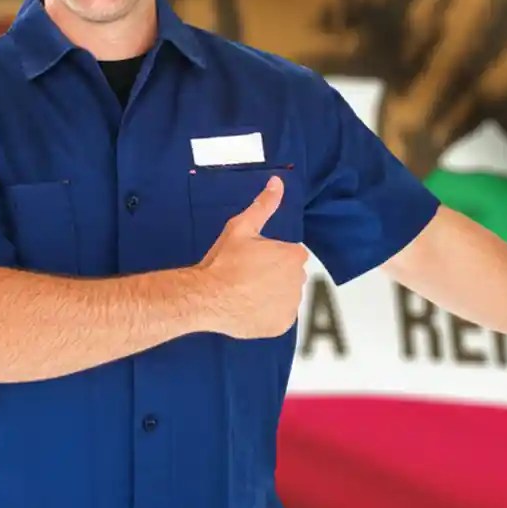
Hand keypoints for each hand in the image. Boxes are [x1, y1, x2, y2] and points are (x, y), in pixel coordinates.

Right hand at [194, 175, 309, 338]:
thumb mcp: (242, 227)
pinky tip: (248, 308)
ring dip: (271, 294)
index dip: (270, 256)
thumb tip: (277, 182)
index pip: (290, 255)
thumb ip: (264, 205)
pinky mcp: (281, 325)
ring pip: (284, 296)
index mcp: (293, 257)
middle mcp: (298, 282)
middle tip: (246, 276)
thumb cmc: (224, 262)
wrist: (207, 297)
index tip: (252, 260)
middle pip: (289, 276)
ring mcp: (290, 306)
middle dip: (273, 275)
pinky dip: (267, 314)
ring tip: (245, 292)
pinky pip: (278, 317)